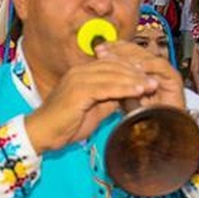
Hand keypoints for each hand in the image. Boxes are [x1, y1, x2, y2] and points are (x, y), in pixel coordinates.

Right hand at [23, 55, 159, 153]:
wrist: (43, 134)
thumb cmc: (66, 124)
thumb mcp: (94, 108)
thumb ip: (109, 98)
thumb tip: (127, 95)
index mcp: (82, 72)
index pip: (111, 64)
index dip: (131, 69)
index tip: (148, 75)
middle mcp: (80, 71)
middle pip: (114, 66)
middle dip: (137, 72)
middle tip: (155, 78)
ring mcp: (78, 79)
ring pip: (113, 74)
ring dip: (134, 80)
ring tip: (151, 85)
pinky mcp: (78, 91)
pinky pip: (106, 87)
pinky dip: (124, 88)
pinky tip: (137, 92)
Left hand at [95, 39, 185, 110]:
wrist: (165, 133)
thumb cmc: (143, 119)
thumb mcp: (123, 99)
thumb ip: (114, 85)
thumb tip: (96, 73)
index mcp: (142, 71)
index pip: (128, 52)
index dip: (113, 50)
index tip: (97, 50)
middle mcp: (154, 69)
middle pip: (137, 50)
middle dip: (119, 50)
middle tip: (104, 50)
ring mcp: (165, 73)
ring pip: (147, 55)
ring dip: (131, 56)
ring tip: (116, 58)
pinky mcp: (174, 79)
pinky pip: (160, 66)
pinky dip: (147, 65)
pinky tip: (135, 67)